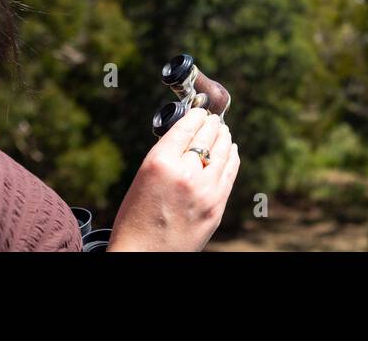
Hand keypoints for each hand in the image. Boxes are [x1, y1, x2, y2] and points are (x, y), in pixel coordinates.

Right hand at [108, 107, 239, 250]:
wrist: (144, 256)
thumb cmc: (136, 218)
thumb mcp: (143, 177)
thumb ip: (167, 155)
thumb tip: (190, 134)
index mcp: (160, 163)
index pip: (186, 127)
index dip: (195, 115)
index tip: (199, 110)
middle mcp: (186, 173)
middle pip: (207, 136)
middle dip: (211, 123)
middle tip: (212, 118)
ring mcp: (206, 191)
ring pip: (223, 151)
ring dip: (223, 137)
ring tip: (222, 130)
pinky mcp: (217, 206)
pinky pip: (230, 171)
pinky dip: (231, 156)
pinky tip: (230, 150)